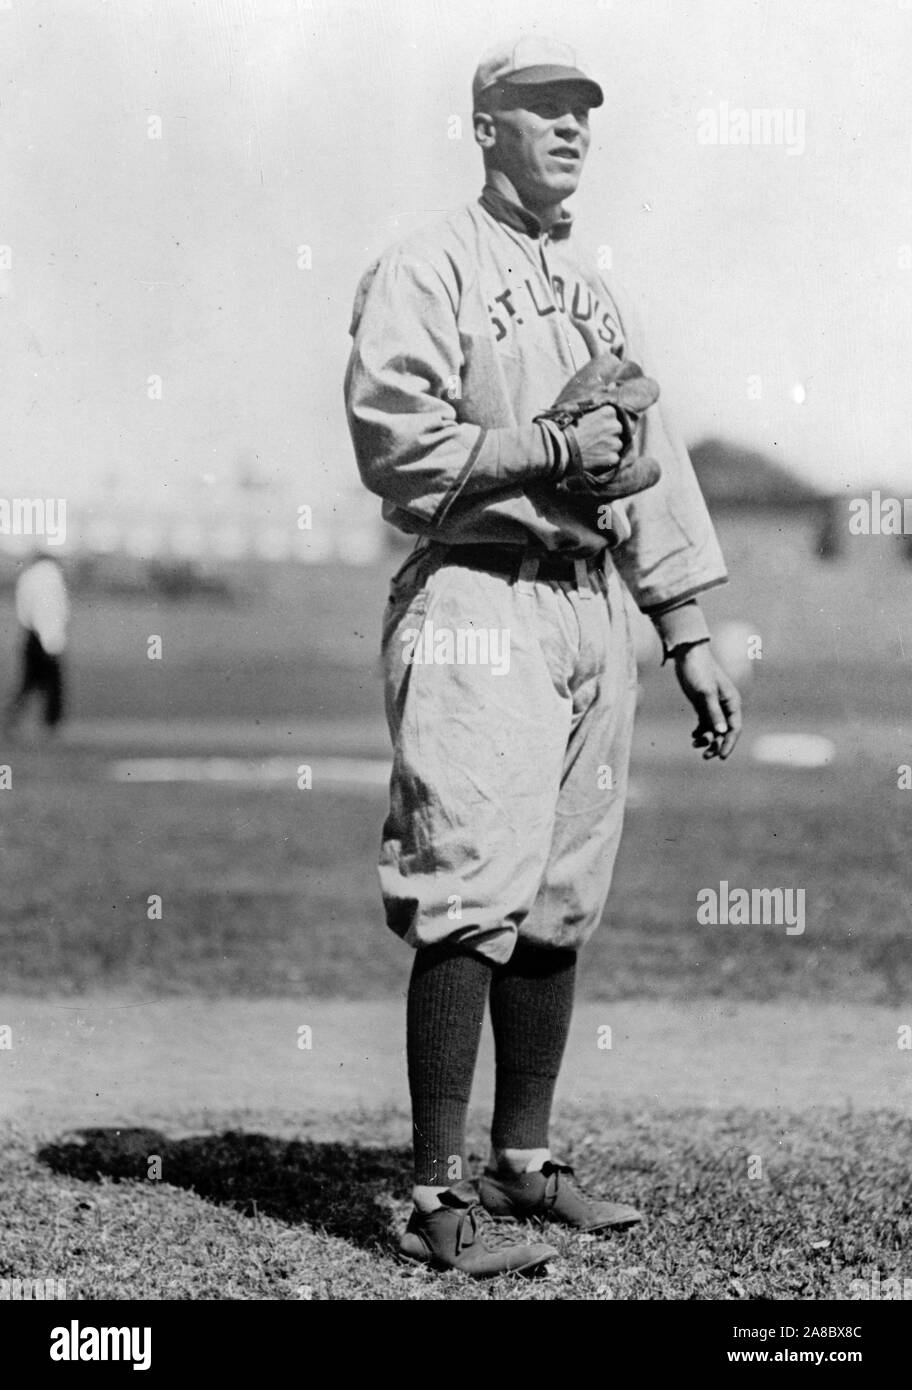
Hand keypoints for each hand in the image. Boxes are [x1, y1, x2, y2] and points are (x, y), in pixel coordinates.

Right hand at [565, 405, 623, 475]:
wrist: (560, 449)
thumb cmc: (567, 430)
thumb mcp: (583, 413)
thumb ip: (597, 414)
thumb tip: (607, 412)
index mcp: (609, 412)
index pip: (617, 417)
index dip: (608, 424)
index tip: (598, 429)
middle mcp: (615, 426)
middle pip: (619, 431)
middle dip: (611, 435)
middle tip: (595, 440)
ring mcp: (615, 443)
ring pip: (617, 446)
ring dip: (609, 448)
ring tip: (593, 450)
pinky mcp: (613, 457)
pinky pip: (614, 459)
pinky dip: (606, 460)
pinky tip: (594, 458)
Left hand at [673, 644, 741, 759]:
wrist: (686, 654)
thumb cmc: (698, 671)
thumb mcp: (705, 693)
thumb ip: (713, 713)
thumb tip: (721, 733)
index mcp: (732, 702)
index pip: (734, 728)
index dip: (729, 744)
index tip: (721, 757)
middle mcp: (725, 705)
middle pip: (724, 732)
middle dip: (716, 745)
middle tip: (705, 756)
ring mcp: (714, 705)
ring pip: (714, 729)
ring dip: (707, 739)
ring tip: (694, 744)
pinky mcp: (703, 704)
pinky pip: (705, 723)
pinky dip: (700, 732)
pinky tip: (693, 737)